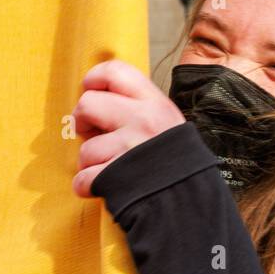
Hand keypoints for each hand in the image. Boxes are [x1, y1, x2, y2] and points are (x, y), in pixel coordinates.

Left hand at [71, 59, 184, 197]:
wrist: (192, 202)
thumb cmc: (177, 163)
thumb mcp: (168, 124)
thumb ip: (140, 108)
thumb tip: (101, 96)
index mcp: (155, 104)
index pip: (114, 71)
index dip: (93, 80)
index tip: (91, 93)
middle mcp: (143, 121)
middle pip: (87, 103)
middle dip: (82, 121)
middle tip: (93, 134)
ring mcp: (130, 149)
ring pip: (85, 148)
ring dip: (91, 163)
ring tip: (109, 168)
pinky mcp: (117, 177)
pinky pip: (83, 178)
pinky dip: (88, 187)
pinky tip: (105, 187)